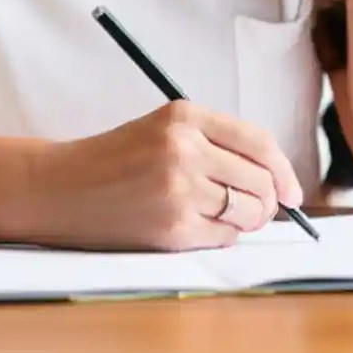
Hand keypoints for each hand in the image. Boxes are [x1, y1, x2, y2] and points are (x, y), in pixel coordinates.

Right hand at [30, 101, 303, 250]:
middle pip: (260, 181)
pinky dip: (222, 237)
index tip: (293, 192)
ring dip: (247, 221)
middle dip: (267, 201)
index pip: (259, 142)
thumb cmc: (118, 159)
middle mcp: (184, 148)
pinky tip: (201, 227)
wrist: (60, 187)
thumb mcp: (166, 129)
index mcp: (185, 115)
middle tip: (258, 209)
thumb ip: (218, 144)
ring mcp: (177, 189)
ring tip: (228, 218)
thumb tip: (277, 183)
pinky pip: (223, 236)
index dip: (284, 171)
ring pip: (247, 212)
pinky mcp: (170, 227)